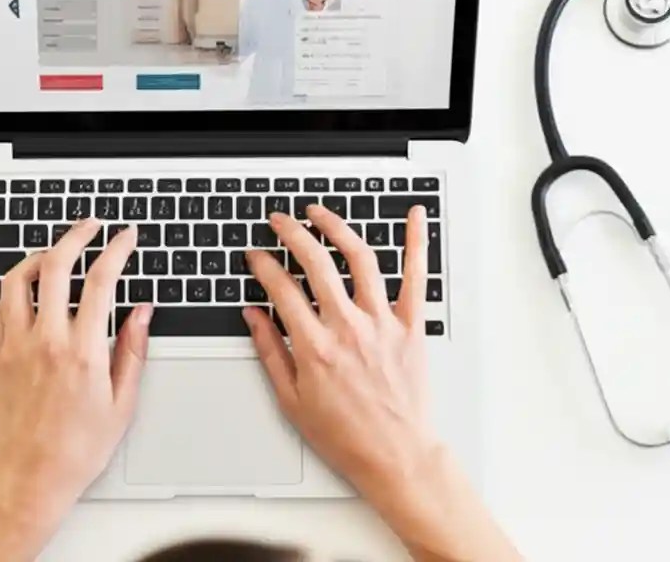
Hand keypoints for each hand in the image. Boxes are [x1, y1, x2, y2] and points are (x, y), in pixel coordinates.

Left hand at [0, 219, 150, 561]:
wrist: (28, 477)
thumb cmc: (75, 449)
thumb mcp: (121, 403)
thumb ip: (132, 350)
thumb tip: (141, 313)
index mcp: (83, 351)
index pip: (101, 280)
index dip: (116, 249)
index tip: (125, 237)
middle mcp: (46, 340)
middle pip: (57, 265)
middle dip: (78, 235)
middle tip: (92, 226)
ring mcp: (16, 344)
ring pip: (19, 277)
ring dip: (41, 254)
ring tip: (57, 250)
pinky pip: (2, 305)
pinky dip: (18, 286)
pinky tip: (31, 287)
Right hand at [245, 205, 520, 561]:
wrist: (396, 456)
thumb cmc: (346, 436)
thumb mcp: (291, 400)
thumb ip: (269, 351)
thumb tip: (252, 316)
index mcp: (314, 348)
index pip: (281, 289)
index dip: (263, 265)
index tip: (255, 255)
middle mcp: (348, 329)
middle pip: (316, 263)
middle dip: (292, 233)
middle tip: (279, 221)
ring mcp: (382, 324)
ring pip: (360, 259)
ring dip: (337, 227)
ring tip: (320, 213)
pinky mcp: (410, 327)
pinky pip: (416, 277)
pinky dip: (417, 243)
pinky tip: (415, 216)